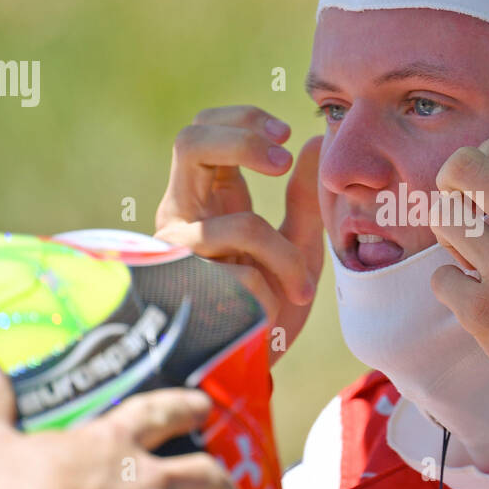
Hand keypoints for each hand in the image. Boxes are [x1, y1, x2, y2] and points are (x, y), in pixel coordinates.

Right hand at [154, 106, 323, 364]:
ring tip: (303, 287)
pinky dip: (272, 293)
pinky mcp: (183, 291)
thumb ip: (303, 197)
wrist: (252, 368)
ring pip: (241, 225)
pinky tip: (269, 316)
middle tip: (282, 160)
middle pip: (190, 142)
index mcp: (204, 199)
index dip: (241, 119)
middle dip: (243, 141)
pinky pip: (243, 276)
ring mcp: (176, 253)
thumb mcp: (297, 245)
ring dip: (285, 258)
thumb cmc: (269, 305)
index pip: (203, 130)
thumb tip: (312, 140)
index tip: (286, 132)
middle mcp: (180, 216)